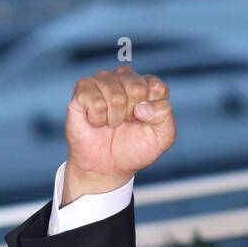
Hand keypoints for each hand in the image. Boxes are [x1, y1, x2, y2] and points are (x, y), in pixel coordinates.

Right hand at [62, 65, 174, 202]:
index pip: (156, 87)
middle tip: (126, 122)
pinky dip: (98, 119)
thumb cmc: (134, 149)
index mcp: (146, 85)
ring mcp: (102, 81)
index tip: (144, 121)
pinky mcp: (82, 90)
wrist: (107, 167)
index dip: (152, 110)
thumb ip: (165, 116)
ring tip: (111, 123)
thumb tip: (142, 106)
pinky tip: (96, 122)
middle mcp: (123, 78)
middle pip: (136, 88)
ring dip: (115, 118)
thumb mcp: (163, 137)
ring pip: (115, 96)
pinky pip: (95, 102)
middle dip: (132, 113)